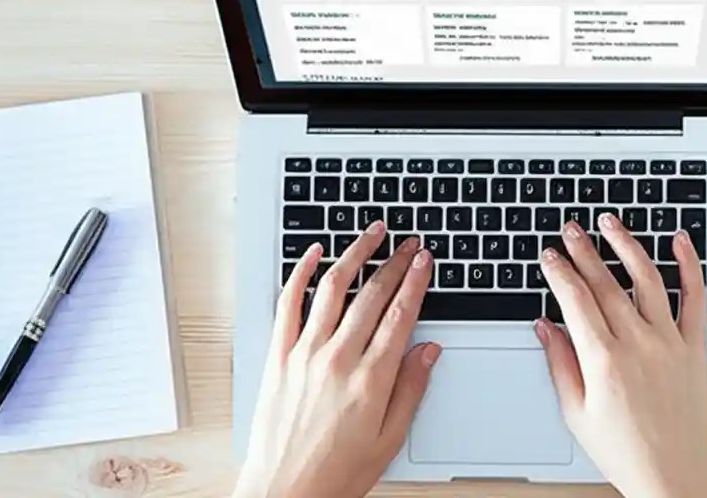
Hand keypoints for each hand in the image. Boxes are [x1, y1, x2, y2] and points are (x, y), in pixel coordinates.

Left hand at [234, 222, 439, 497]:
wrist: (284, 492)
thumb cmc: (337, 474)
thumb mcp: (390, 439)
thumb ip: (411, 389)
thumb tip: (428, 350)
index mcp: (370, 380)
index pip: (400, 315)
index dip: (416, 282)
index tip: (425, 261)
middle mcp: (337, 359)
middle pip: (372, 295)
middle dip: (395, 262)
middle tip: (410, 243)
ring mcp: (303, 354)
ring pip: (333, 288)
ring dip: (355, 254)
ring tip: (372, 234)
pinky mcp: (278, 356)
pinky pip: (288, 303)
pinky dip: (301, 273)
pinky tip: (314, 254)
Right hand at [534, 214, 706, 497]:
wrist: (673, 475)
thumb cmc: (625, 452)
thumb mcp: (576, 413)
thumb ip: (560, 364)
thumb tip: (546, 327)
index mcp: (603, 361)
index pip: (575, 300)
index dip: (559, 272)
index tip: (549, 256)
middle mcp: (637, 344)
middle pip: (605, 283)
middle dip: (584, 250)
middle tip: (571, 229)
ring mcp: (669, 342)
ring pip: (647, 278)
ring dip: (626, 245)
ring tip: (610, 223)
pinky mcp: (694, 347)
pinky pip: (695, 297)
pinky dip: (689, 265)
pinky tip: (678, 241)